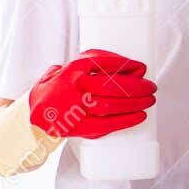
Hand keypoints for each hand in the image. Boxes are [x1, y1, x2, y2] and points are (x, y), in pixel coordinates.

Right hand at [29, 49, 155, 138]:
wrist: (37, 112)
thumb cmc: (61, 87)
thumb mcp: (72, 66)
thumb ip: (95, 61)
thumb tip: (130, 65)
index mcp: (73, 68)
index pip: (103, 62)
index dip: (126, 64)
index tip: (141, 67)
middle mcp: (74, 86)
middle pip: (111, 85)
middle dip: (137, 86)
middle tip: (151, 87)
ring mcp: (75, 107)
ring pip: (111, 105)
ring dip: (135, 103)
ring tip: (149, 100)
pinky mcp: (78, 126)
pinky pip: (106, 124)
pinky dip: (126, 120)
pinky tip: (139, 116)